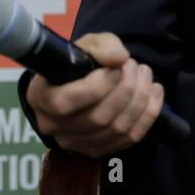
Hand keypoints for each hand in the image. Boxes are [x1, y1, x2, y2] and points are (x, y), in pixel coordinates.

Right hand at [24, 32, 164, 156]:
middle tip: (135, 66)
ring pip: (116, 130)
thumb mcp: (87, 44)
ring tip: (145, 74)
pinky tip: (155, 92)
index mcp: (40, 96)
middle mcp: (52, 125)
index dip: (98, 85)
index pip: (66, 102)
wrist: (80, 82)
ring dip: (140, 99)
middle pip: (97, 118)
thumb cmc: (79, 62)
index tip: (116, 67)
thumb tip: (119, 58)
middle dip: (126, 89)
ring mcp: (73, 143)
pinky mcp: (95, 150)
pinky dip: (148, 115)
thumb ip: (102, 45)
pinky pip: (128, 140)